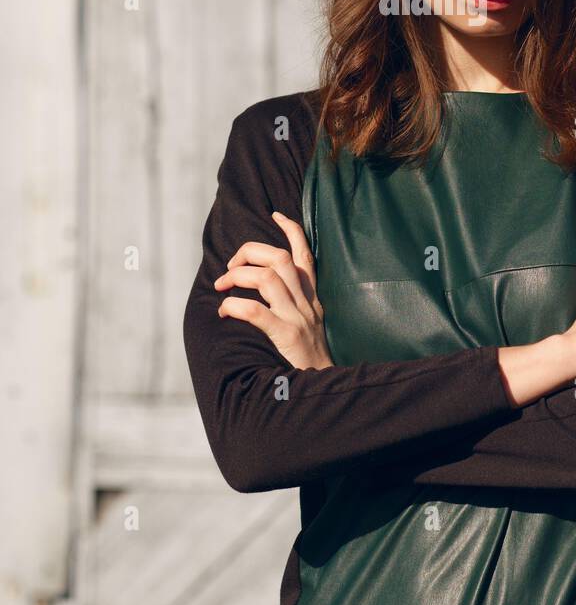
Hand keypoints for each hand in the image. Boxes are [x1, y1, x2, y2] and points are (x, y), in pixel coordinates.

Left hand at [213, 211, 333, 369]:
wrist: (324, 389)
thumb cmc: (310, 361)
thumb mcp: (311, 326)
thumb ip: (295, 305)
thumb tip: (264, 291)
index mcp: (313, 298)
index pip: (305, 254)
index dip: (290, 230)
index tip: (275, 214)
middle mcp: (307, 303)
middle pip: (279, 258)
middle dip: (249, 253)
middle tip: (230, 267)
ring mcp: (297, 319)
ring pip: (267, 278)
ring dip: (237, 276)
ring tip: (221, 286)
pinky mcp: (286, 337)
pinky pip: (256, 312)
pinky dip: (234, 305)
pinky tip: (224, 311)